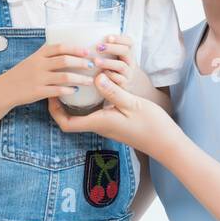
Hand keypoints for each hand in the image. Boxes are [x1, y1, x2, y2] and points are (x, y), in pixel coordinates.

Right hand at [0, 41, 98, 107]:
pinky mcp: (37, 91)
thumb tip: (68, 49)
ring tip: (89, 81)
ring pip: (64, 76)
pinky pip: (56, 90)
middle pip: (64, 60)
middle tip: (92, 65)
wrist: (4, 89)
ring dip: (79, 78)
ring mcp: (38, 78)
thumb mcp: (32, 59)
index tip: (87, 51)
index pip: (60, 47)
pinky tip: (75, 91)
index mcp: (39, 55)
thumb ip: (47, 55)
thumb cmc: (22, 73)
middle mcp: (39, 64)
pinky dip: (68, 90)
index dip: (75, 49)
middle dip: (81, 63)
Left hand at [48, 73, 177, 159]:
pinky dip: (88, 102)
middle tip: (59, 84)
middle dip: (60, 104)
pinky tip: (95, 88)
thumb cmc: (151, 126)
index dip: (54, 110)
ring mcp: (108, 125)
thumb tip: (96, 78)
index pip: (67, 123)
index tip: (52, 93)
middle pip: (71, 120)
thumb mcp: (132, 104)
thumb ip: (113, 91)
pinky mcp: (115, 123)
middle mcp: (100, 126)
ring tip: (74, 82)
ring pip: (82, 115)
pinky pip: (94, 113)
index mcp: (99, 123)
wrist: (166, 142)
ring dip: (74, 102)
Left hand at [92, 33, 135, 91]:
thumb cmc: (114, 69)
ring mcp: (128, 74)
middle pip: (126, 51)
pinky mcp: (124, 85)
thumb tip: (87, 36)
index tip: (108, 37)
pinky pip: (118, 80)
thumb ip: (106, 49)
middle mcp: (130, 62)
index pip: (129, 42)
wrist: (124, 88)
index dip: (119, 38)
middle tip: (98, 47)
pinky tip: (99, 76)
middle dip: (112, 48)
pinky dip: (109, 77)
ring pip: (121, 66)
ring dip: (108, 62)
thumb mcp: (114, 58)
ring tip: (96, 61)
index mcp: (128, 53)